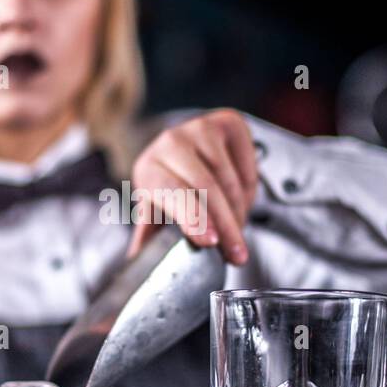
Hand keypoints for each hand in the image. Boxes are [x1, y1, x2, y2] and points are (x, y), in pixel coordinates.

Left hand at [126, 109, 258, 265]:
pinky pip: (248, 168)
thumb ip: (149, 236)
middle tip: (237, 253)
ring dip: (239, 213)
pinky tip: (240, 204)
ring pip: (230, 180)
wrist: (185, 144)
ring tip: (236, 232)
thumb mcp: (156, 208)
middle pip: (207, 188)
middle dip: (226, 226)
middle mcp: (171, 142)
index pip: (172, 193)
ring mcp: (202, 128)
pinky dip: (250, 194)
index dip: (193, 218)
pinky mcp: (229, 122)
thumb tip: (136, 265)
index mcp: (148, 168)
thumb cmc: (170, 183)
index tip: (211, 242)